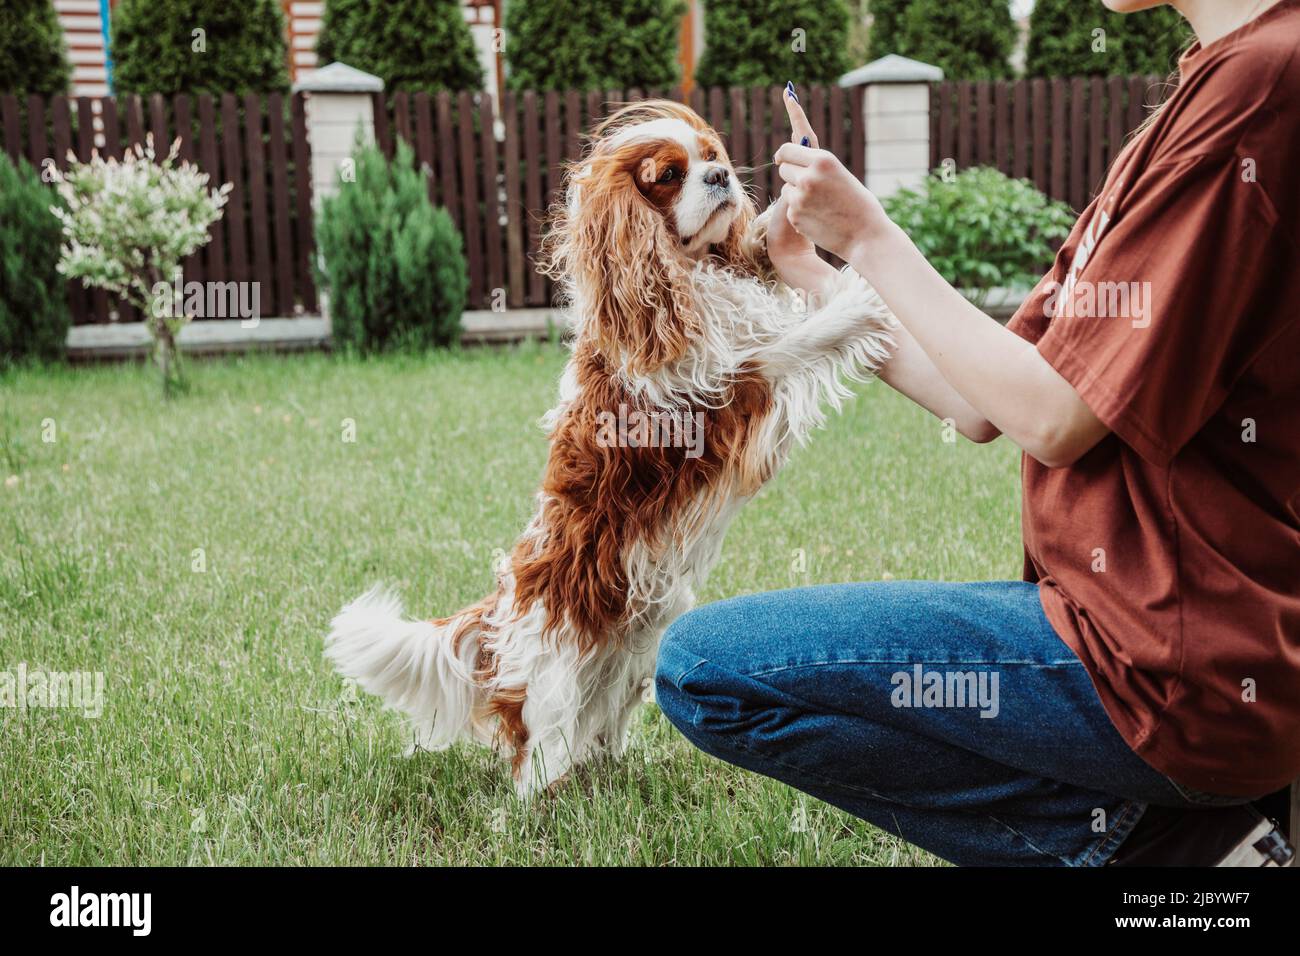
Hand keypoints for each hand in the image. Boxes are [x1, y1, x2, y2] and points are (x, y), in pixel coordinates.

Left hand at [774, 90, 890, 260]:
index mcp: (823, 161)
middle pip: (783, 168)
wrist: (866, 236)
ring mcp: (799, 198)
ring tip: (819, 203)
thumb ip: (817, 166)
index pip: (787, 151)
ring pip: (786, 189)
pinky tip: (819, 217)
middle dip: (791, 174)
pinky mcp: (795, 216)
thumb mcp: (840, 175)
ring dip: (795, 193)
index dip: (783, 155)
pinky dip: (799, 211)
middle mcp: (808, 177)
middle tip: (806, 184)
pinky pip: (790, 207)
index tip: (781, 160)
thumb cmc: (858, 204)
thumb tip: (790, 159)